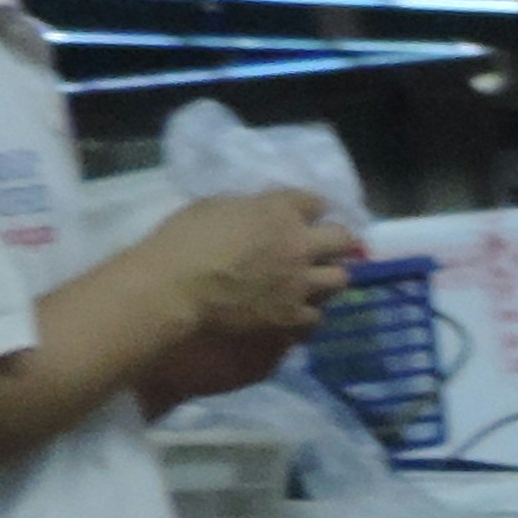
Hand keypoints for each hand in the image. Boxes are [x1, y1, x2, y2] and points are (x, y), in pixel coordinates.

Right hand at [144, 189, 357, 355]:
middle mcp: (299, 245)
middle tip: (322, 247)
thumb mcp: (216, 206)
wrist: (174, 289)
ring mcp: (300, 283)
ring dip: (328, 276)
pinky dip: (309, 311)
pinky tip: (297, 309)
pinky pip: (317, 315)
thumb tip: (262, 214)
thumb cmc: (184, 240)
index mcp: (279, 211)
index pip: (316, 202)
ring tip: (313, 279)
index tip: (305, 215)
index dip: (310, 209)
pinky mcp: (292, 316)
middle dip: (335, 240)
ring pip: (340, 279)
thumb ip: (250, 208)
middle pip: (343, 239)